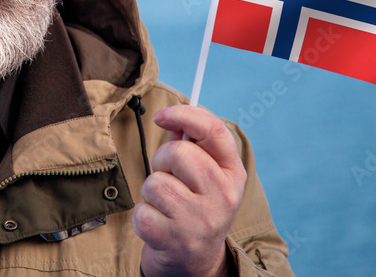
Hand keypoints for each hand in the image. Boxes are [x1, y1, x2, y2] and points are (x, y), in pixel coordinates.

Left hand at [132, 105, 246, 276]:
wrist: (196, 260)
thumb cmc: (194, 205)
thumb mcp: (204, 175)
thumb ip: (190, 144)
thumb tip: (171, 116)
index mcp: (232, 172)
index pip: (214, 130)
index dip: (184, 114)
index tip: (161, 115)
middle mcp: (223, 195)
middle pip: (179, 152)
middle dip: (162, 159)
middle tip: (167, 174)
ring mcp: (201, 219)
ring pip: (155, 182)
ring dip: (151, 190)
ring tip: (165, 203)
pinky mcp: (176, 239)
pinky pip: (142, 210)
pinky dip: (143, 216)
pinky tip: (159, 223)